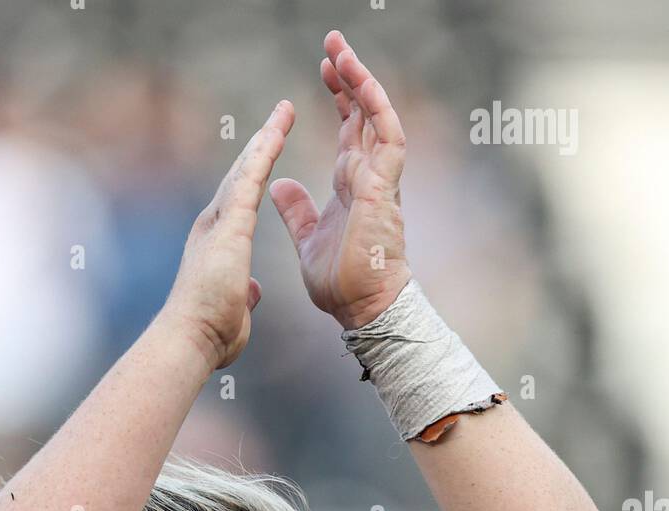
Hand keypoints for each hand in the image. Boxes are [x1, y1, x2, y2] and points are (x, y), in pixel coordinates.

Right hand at [162, 100, 295, 372]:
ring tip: (283, 112)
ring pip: (245, 169)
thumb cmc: (210, 333)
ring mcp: (218, 221)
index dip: (254, 176)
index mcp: (217, 243)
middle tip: (277, 119)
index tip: (268, 156)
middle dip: (260, 146)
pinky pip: (250, 178)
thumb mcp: (237, 307)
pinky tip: (277, 130)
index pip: (240, 201)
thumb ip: (245, 293)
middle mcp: (213, 225)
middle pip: (240, 175)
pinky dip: (264, 152)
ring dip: (264, 139)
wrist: (191, 338)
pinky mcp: (229, 224)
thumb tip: (253, 291)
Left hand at [270, 31, 409, 330]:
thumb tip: (279, 185)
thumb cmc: (340, 284)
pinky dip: (377, 106)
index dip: (339, 99)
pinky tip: (362, 81)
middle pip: (364, 114)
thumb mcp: (307, 239)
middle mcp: (368, 176)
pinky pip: (389, 136)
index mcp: (351, 186)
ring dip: (361, 81)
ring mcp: (379, 180)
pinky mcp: (383, 187)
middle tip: (333, 42)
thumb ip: (297, 210)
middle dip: (350, 77)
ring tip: (342, 50)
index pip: (349, 131)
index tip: (324, 71)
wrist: (359, 309)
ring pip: (377, 116)